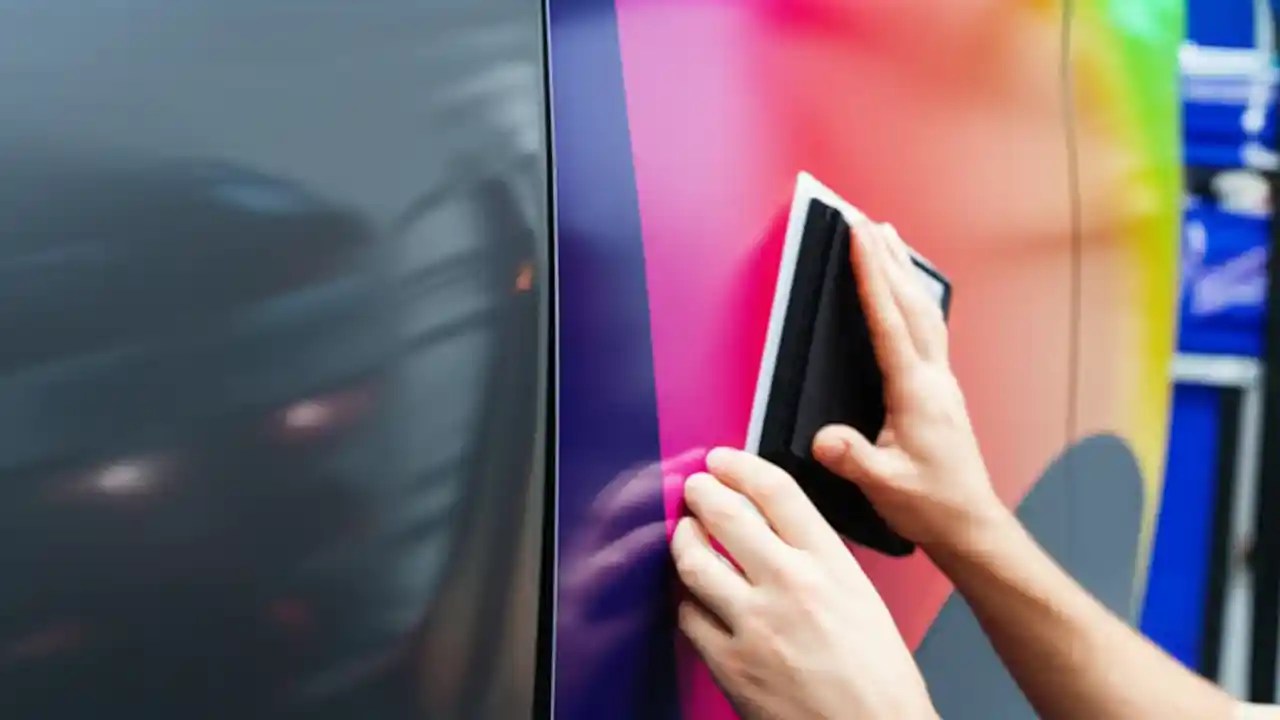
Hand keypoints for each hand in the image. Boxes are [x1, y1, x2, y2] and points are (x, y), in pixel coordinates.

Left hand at [671, 447, 937, 719]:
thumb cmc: (878, 678)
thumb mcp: (861, 597)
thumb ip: (817, 560)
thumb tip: (773, 530)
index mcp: (831, 564)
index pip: (776, 491)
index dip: (740, 466)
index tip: (722, 460)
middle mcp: (790, 585)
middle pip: (726, 515)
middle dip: (701, 493)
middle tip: (695, 488)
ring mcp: (754, 624)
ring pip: (694, 562)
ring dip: (684, 540)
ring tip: (685, 534)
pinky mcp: (728, 663)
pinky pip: (688, 615)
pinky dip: (687, 599)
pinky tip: (693, 595)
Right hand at [812, 219, 1003, 550]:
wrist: (969, 522)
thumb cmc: (928, 505)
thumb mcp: (885, 486)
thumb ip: (854, 459)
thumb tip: (823, 438)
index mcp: (915, 391)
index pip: (888, 321)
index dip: (870, 276)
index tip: (857, 236)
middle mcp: (932, 377)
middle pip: (910, 303)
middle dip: (885, 258)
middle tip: (866, 220)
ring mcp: (940, 381)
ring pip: (923, 311)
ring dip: (903, 272)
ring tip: (888, 238)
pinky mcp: (940, 389)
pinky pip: (927, 327)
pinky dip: (913, 298)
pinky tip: (908, 295)